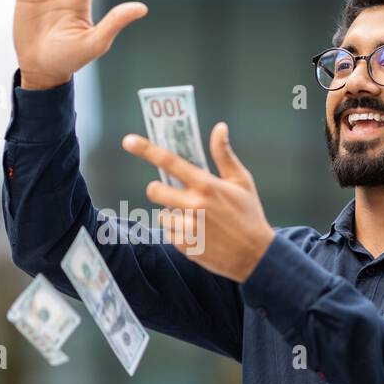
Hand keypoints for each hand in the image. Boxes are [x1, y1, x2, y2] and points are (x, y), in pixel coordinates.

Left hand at [122, 122, 275, 282]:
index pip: (170, 162)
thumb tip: (219, 127)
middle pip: (155, 190)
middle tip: (172, 193)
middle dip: (159, 190)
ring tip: (194, 218)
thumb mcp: (242, 181)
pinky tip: (198, 234)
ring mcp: (188, 227)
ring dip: (172, 214)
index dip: (146, 150)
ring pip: (161, 215)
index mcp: (206, 185)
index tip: (128, 141)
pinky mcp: (185, 246)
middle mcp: (194, 205)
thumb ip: (224, 155)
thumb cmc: (249, 215)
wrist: (255, 256)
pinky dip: (179, 232)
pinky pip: (169, 233)